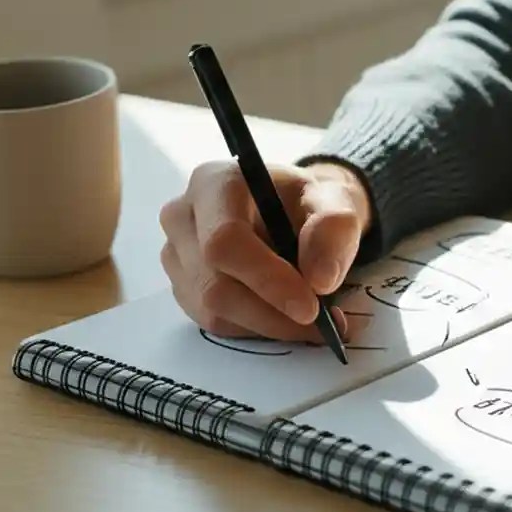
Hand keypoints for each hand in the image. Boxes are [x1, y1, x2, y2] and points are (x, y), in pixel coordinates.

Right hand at [158, 160, 372, 341]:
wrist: (290, 210)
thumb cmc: (306, 202)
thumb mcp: (334, 200)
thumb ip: (333, 230)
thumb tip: (320, 281)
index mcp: (214, 183)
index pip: (225, 239)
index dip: (266, 279)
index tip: (309, 307)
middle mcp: (183, 217)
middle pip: (214, 283)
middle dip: (272, 313)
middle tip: (321, 325)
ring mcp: (176, 254)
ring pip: (213, 310)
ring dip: (268, 325)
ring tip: (311, 321)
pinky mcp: (182, 285)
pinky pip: (213, 322)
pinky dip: (255, 328)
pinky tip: (283, 316)